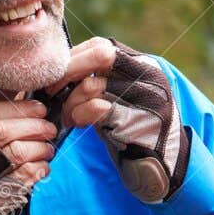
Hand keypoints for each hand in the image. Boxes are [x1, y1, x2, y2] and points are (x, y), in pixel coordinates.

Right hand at [0, 99, 55, 214]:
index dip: (15, 109)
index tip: (38, 108)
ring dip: (40, 148)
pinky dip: (40, 169)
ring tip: (48, 149)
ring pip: (15, 153)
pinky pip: (25, 179)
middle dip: (31, 126)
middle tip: (48, 128)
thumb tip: (23, 100)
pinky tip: (43, 168)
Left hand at [47, 38, 189, 202]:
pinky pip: (97, 109)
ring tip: (69, 117)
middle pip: (100, 57)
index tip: (56, 77)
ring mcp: (145, 97)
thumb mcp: (120, 98)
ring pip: (93, 85)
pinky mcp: (138, 121)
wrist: (161, 167)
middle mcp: (147, 76)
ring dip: (71, 103)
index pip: (102, 47)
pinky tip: (80, 124)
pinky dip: (81, 116)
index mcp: (142, 65)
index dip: (74, 59)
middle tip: (53, 93)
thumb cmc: (132, 132)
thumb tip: (62, 68)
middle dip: (68, 74)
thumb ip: (101, 79)